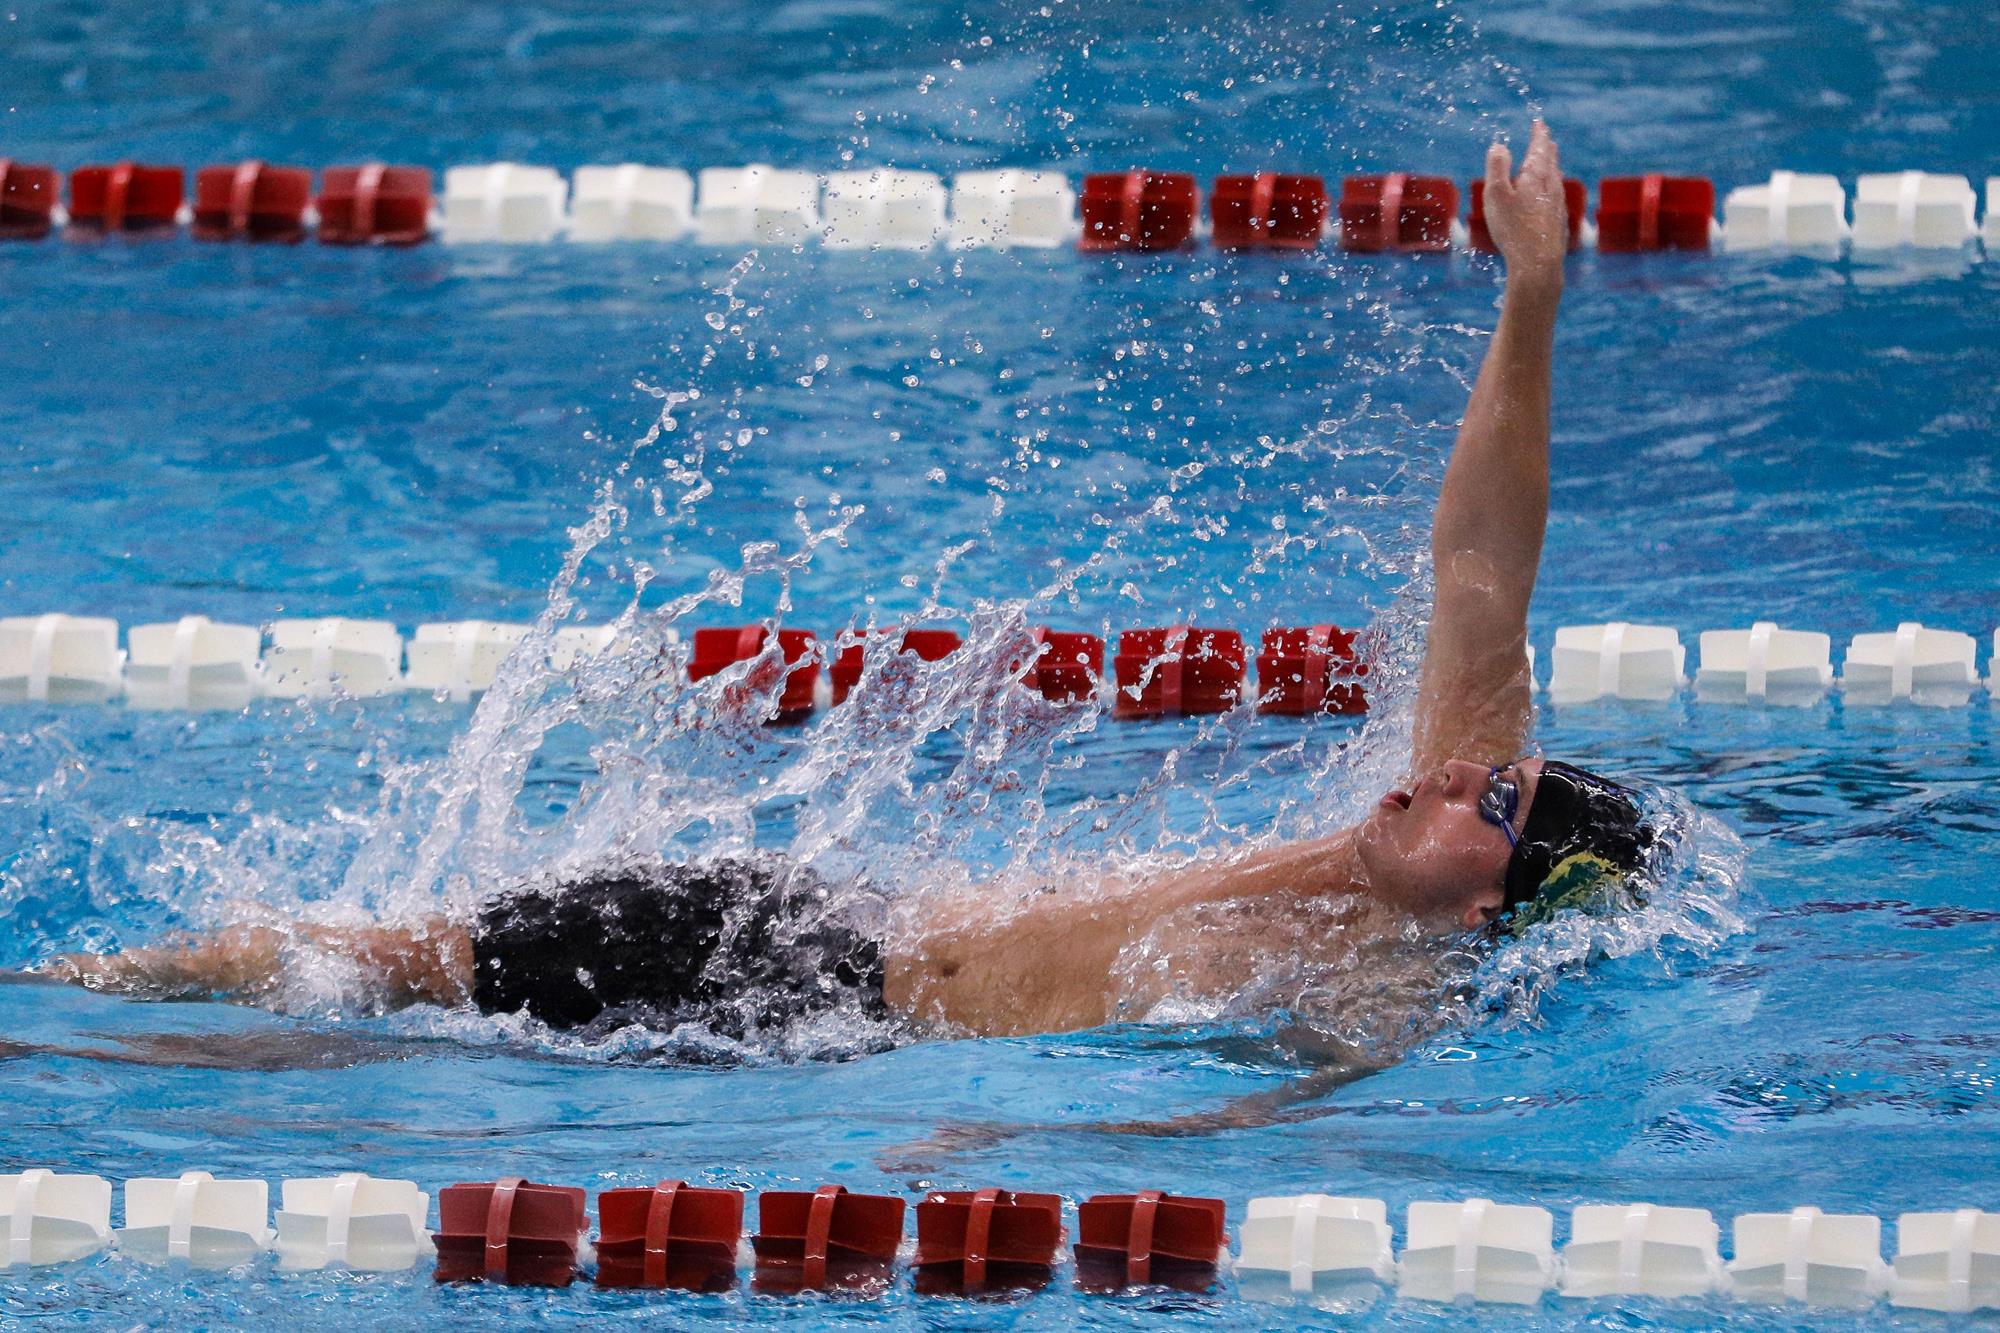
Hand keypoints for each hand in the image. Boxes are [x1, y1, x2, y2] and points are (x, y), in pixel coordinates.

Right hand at [1482, 119, 1568, 280]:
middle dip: (1547, 149)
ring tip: (1551, 164)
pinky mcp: (1559, 223)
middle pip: (1551, 162)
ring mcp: (1558, 206)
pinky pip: (1556, 199)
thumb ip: (1497, 167)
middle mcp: (1552, 187)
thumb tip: (1500, 146)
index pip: (1539, 148)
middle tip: (1547, 139)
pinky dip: (1552, 190)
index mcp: (1536, 176)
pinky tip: (1552, 197)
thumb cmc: (1513, 229)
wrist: (1538, 264)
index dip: (1538, 134)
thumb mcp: (1496, 195)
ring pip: (1556, 180)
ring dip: (1552, 168)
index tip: (1539, 123)